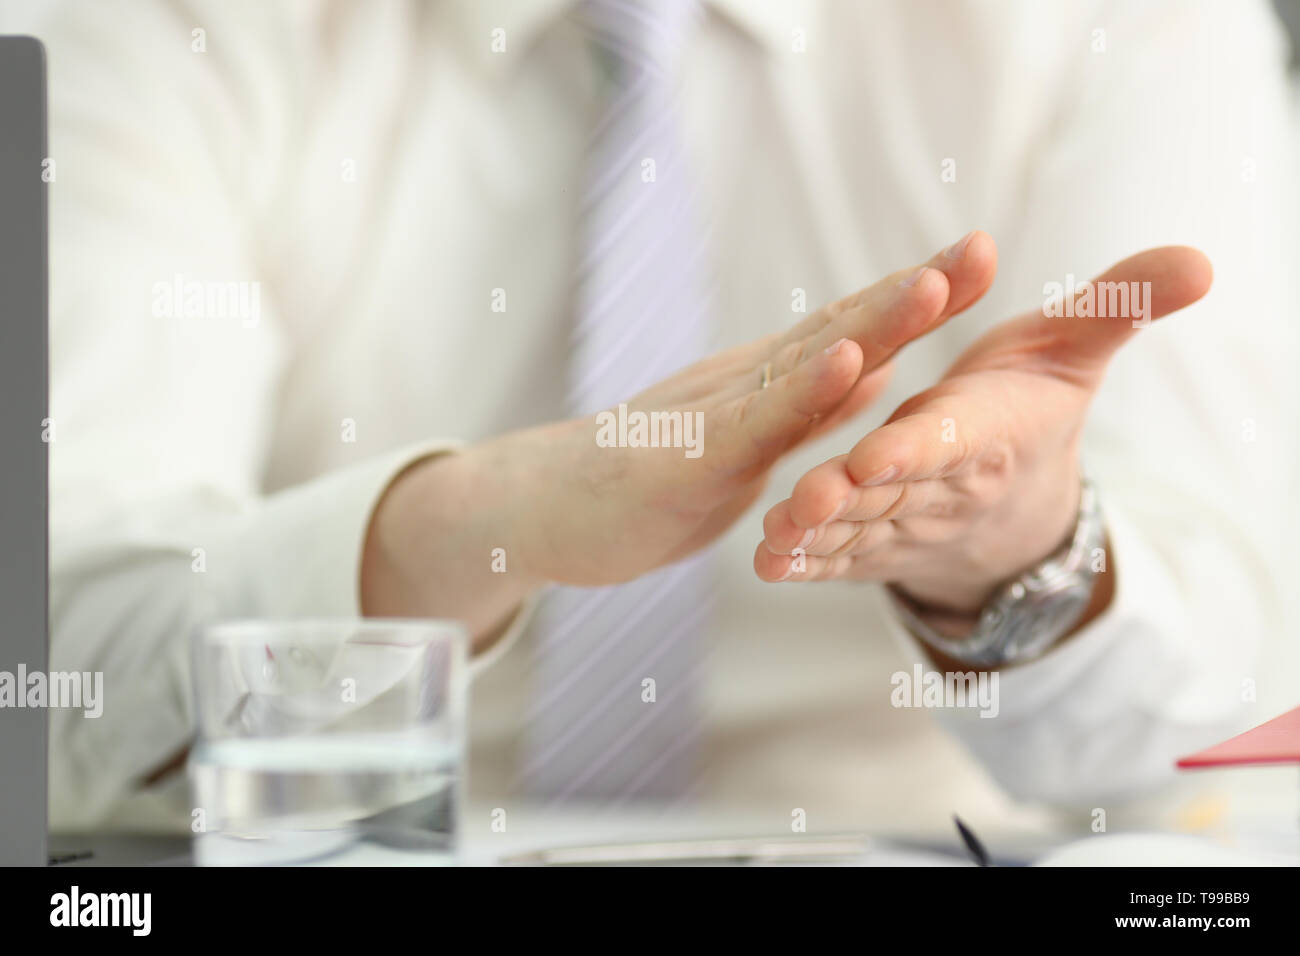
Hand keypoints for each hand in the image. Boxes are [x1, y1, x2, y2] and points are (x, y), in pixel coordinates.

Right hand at [362, 231, 997, 644]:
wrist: (539, 509)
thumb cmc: (640, 484)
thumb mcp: (743, 447)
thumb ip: (805, 411)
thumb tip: (875, 370)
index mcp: (764, 389)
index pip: (851, 334)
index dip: (915, 296)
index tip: (981, 262)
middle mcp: (745, 386)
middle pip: (841, 330)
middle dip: (916, 291)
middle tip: (984, 249)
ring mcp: (716, 417)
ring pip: (804, 364)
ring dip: (873, 324)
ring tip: (933, 286)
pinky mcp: (689, 460)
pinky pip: (754, 424)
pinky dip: (803, 391)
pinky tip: (845, 361)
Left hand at [754, 244, 1212, 619]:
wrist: (1014, 504)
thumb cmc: (1030, 409)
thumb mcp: (1073, 350)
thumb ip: (1120, 306)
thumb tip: (1205, 261)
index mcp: (986, 435)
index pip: (950, 441)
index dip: (914, 447)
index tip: (874, 453)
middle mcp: (943, 488)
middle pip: (894, 492)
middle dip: (850, 496)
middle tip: (807, 496)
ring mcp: (905, 524)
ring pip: (858, 531)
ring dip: (816, 537)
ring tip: (774, 536)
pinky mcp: (875, 545)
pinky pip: (840, 558)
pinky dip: (805, 563)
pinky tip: (765, 565)